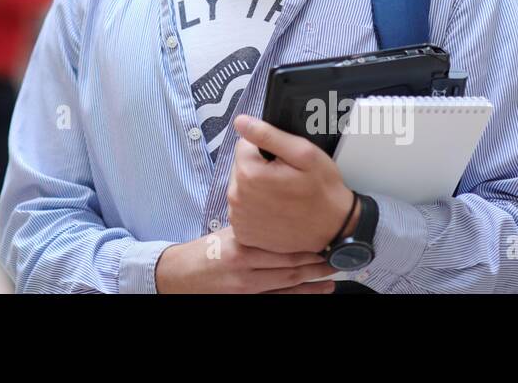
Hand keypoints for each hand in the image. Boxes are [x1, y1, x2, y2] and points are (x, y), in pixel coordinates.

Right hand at [154, 225, 336, 293]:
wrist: (180, 277)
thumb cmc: (202, 252)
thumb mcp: (226, 233)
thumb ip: (253, 229)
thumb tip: (281, 218)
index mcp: (240, 248)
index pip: (281, 246)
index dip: (305, 244)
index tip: (323, 238)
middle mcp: (245, 270)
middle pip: (289, 268)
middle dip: (316, 264)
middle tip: (337, 257)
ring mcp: (247, 289)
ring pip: (288, 287)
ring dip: (313, 282)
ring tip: (332, 277)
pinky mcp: (246, 300)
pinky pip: (277, 299)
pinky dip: (297, 295)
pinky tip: (313, 292)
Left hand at [226, 114, 357, 254]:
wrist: (333, 228)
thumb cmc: (322, 190)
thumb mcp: (303, 154)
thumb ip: (268, 135)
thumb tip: (240, 122)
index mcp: (249, 174)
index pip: (243, 146)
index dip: (265, 151)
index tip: (283, 164)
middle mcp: (237, 197)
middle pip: (240, 167)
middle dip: (259, 170)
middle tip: (285, 181)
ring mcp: (238, 218)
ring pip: (240, 188)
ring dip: (257, 189)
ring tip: (282, 197)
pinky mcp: (243, 233)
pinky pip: (242, 210)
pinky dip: (255, 209)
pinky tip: (275, 212)